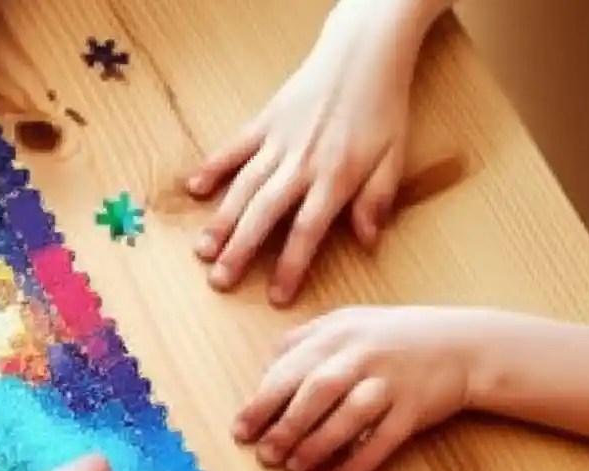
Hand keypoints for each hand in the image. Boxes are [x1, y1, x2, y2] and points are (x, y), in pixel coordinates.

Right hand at [187, 0, 444, 305]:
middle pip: (265, 214)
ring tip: (202, 250)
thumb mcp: (395, 156)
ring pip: (244, 187)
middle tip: (219, 281)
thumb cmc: (382, 109)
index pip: (309, 230)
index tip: (276, 297)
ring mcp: (278, 142)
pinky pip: (234, 148)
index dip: (291, 266)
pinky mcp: (264, 122)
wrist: (363, 56)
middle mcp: (301, 163)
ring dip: (221, 220)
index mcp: (336, 176)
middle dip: (241, 250)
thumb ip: (378, 199)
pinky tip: (194, 189)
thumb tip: (368, 240)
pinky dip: (213, 167)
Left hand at [233, 306, 485, 470]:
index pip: (290, 368)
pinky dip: (357, 466)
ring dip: (317, 446)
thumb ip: (305, 339)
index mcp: (337, 333)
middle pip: (316, 391)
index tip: (240, 430)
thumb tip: (265, 367)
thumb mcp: (349, 322)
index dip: (262, 401)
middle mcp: (362, 355)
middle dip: (285, 425)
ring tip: (292, 469)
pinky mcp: (415, 409)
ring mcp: (391, 382)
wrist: (467, 344)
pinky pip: (382, 442)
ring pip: (348, 416)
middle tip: (264, 455)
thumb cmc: (396, 336)